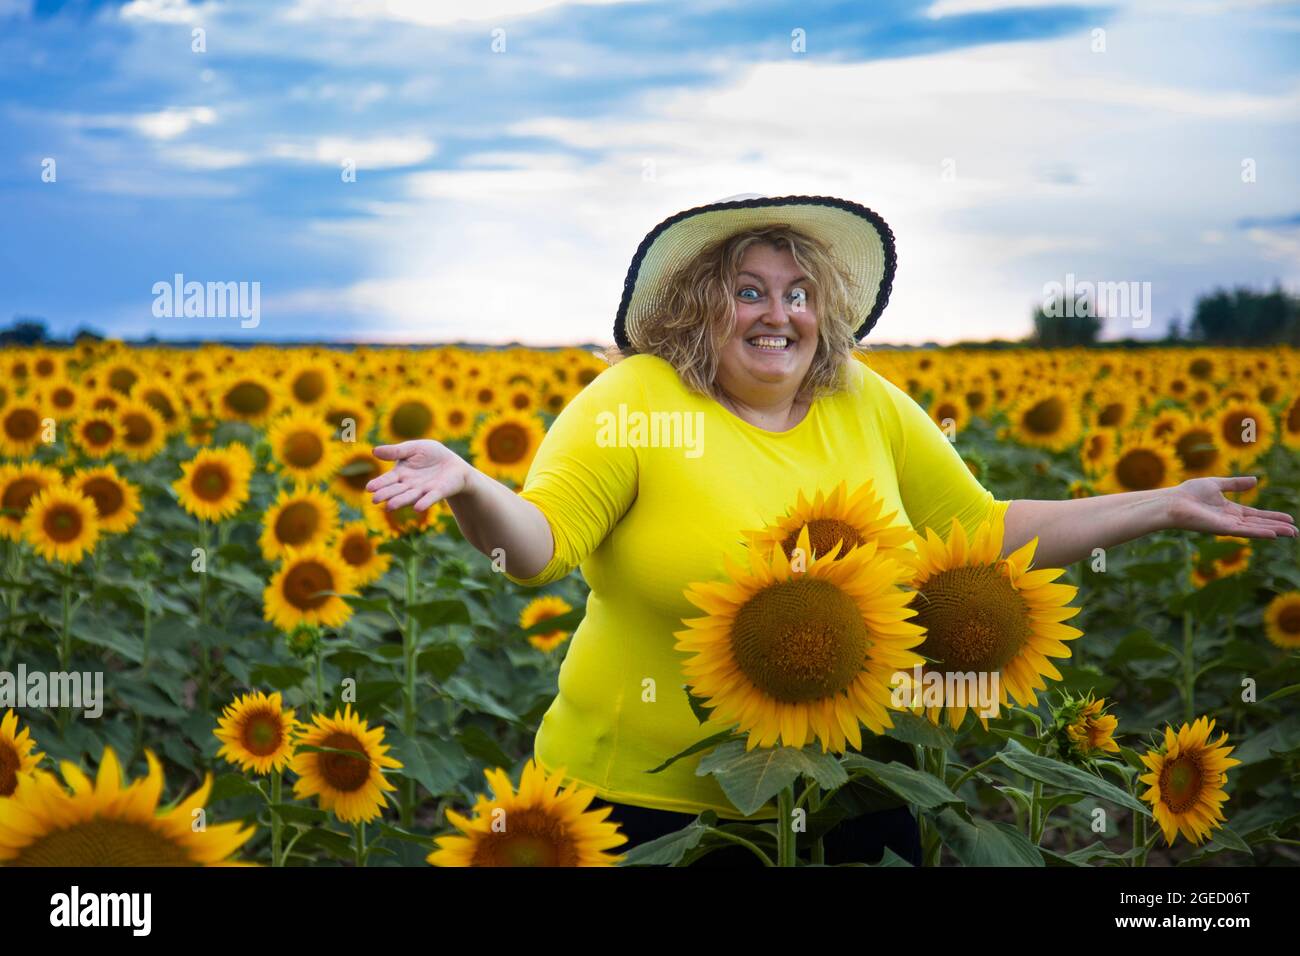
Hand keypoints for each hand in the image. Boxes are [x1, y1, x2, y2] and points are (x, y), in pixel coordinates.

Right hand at [366, 440, 473, 511]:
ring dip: (400, 501)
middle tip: (375, 499)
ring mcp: (423, 490)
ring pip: (410, 496)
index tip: (369, 488)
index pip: (387, 479)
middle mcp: (409, 485)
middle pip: (396, 490)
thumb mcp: (413, 448)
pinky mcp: (438, 492)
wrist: (452, 463)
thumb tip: (373, 451)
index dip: (379, 484)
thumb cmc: (430, 454)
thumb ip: (396, 451)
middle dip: (386, 494)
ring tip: (390, 506)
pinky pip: (430, 498)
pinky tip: (417, 508)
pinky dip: (424, 502)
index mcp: (400, 474)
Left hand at [1165, 476, 1296, 538]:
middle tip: (1295, 531)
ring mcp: (1227, 526)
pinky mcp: (1222, 529)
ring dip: (1274, 531)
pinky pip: (1244, 531)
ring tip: (1291, 533)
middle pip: (1259, 524)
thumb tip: (1256, 480)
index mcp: (1229, 510)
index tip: (1289, 519)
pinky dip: (1259, 533)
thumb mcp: (1216, 484)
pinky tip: (1273, 534)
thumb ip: (1235, 484)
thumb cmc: (1189, 493)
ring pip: (1255, 530)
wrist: (1173, 501)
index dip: (1271, 517)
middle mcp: (1230, 520)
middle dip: (1277, 527)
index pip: (1255, 516)